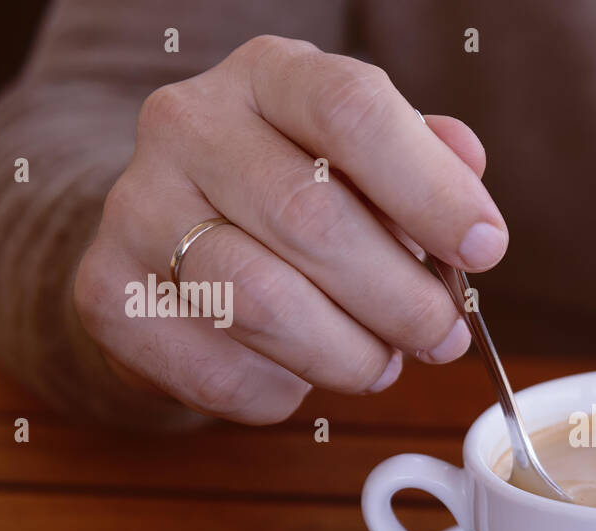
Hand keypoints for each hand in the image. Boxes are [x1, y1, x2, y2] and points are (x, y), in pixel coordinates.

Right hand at [74, 35, 504, 423]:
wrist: (171, 232)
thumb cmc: (296, 192)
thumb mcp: (364, 158)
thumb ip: (424, 163)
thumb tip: (470, 177)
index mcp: (269, 76)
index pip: (352, 111)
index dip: (431, 190)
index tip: (485, 250)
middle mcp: (189, 126)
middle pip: (313, 220)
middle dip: (402, 299)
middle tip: (442, 337)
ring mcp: (136, 209)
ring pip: (266, 305)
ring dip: (351, 355)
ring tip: (382, 363)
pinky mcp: (110, 297)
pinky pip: (222, 370)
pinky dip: (285, 390)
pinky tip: (301, 373)